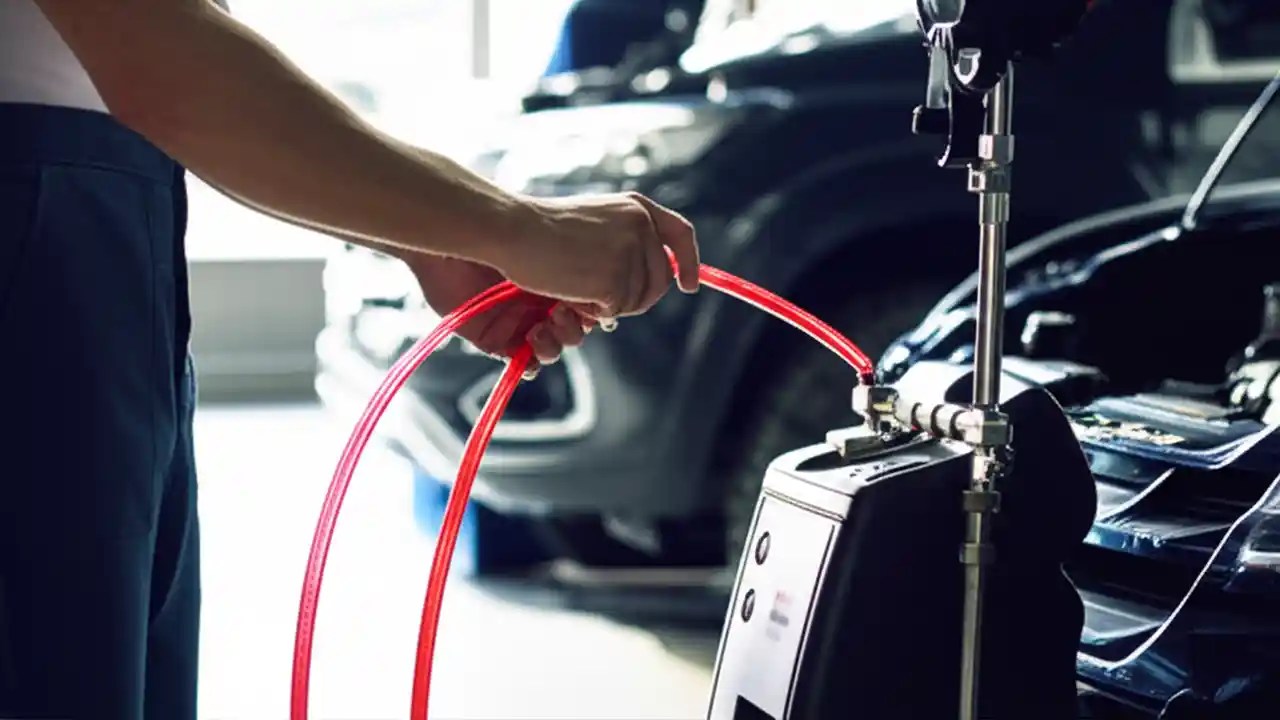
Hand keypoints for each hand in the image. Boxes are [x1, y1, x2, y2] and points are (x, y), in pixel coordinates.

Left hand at [404, 253, 594, 369]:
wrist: (451, 246)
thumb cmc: (495, 236)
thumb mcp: (540, 248)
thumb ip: (568, 269)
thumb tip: (598, 290)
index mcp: (554, 279)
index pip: (585, 308)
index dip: (591, 313)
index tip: (592, 306)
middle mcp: (539, 302)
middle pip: (572, 332)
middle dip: (573, 330)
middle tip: (561, 314)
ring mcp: (518, 323)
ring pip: (552, 349)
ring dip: (554, 345)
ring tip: (540, 330)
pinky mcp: (495, 341)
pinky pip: (522, 365)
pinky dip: (530, 366)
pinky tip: (529, 350)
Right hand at [489, 192, 699, 319]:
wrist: (514, 230)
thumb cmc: (543, 229)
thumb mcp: (597, 220)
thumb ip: (628, 237)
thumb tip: (661, 273)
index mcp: (637, 207)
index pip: (680, 234)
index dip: (689, 262)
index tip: (689, 284)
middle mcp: (641, 227)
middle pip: (660, 280)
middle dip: (638, 296)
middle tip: (604, 297)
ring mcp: (630, 254)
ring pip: (638, 300)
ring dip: (610, 303)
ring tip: (577, 284)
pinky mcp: (615, 280)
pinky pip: (616, 310)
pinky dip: (593, 308)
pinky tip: (571, 290)